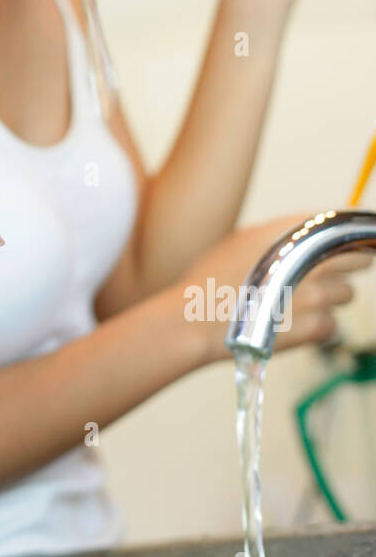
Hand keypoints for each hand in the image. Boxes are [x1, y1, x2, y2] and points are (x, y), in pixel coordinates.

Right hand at [176, 214, 372, 364]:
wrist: (198, 317)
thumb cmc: (212, 277)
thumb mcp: (244, 239)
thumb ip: (282, 233)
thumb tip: (308, 235)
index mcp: (296, 234)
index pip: (345, 228)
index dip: (345, 238)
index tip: (344, 245)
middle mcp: (313, 261)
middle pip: (358, 260)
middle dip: (346, 265)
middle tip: (326, 273)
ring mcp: (317, 296)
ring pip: (347, 294)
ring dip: (330, 297)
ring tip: (299, 302)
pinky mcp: (315, 327)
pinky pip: (332, 324)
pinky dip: (318, 325)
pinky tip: (293, 323)